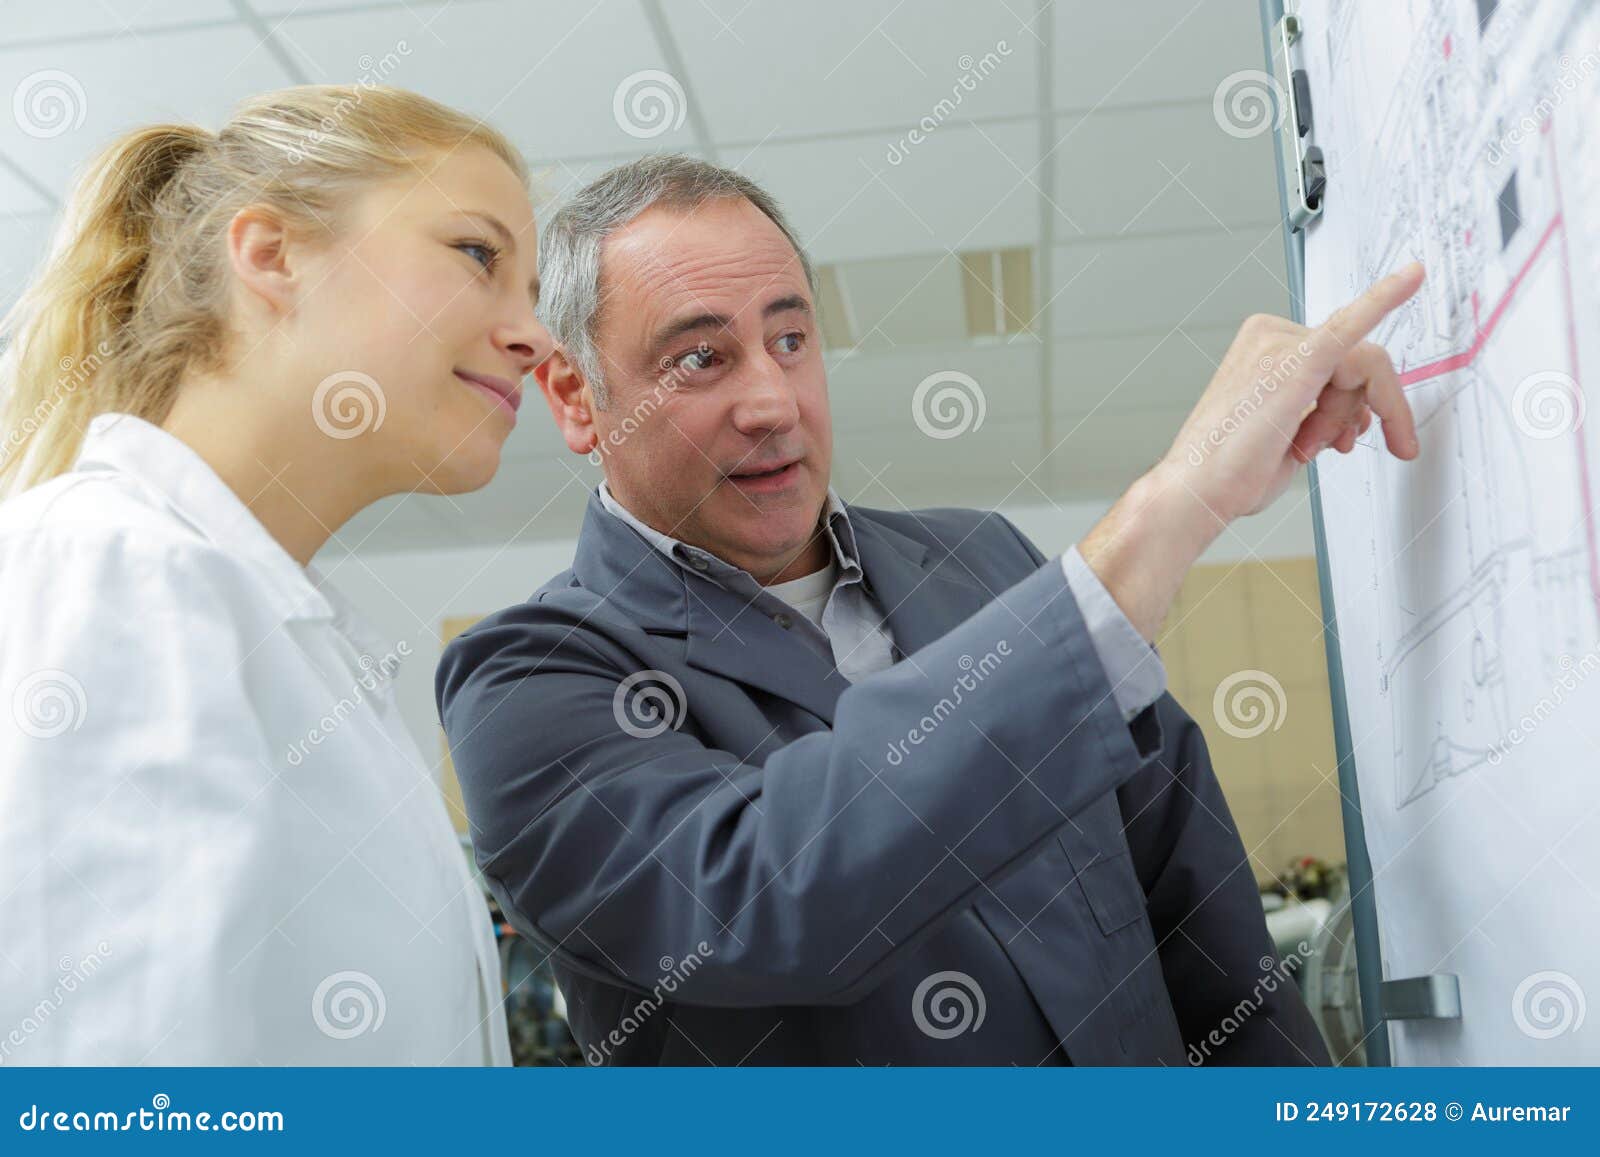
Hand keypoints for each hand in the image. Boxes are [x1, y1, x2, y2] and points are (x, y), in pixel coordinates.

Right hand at [1159, 261, 1424, 519]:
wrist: (1196, 493)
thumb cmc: (1229, 471)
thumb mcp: (1287, 433)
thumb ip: (1323, 411)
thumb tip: (1361, 411)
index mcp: (1265, 347)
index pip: (1340, 361)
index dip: (1359, 404)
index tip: (1374, 434)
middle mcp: (1271, 336)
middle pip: (1356, 364)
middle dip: (1354, 412)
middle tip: (1335, 447)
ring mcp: (1280, 344)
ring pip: (1360, 369)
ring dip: (1345, 416)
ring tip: (1303, 445)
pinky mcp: (1298, 361)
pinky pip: (1351, 324)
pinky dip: (1385, 298)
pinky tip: (1412, 277)